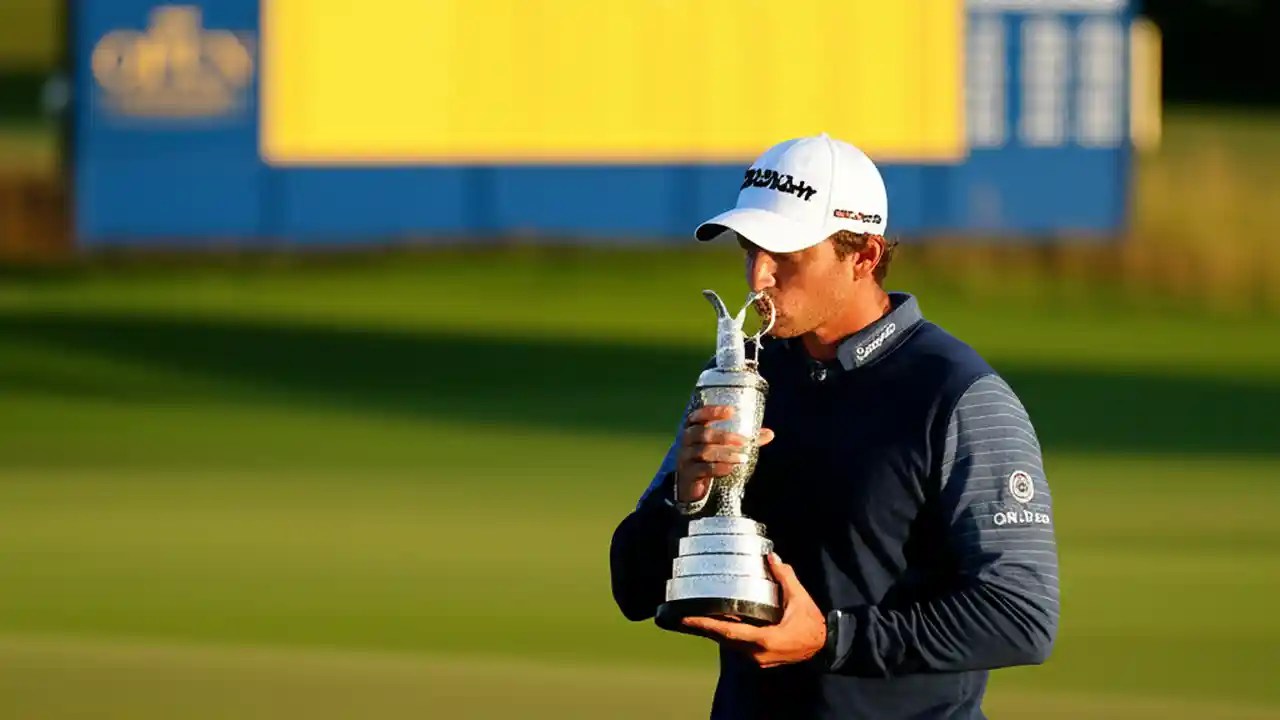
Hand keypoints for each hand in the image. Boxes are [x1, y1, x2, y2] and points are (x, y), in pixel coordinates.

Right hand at [676, 406, 774, 502]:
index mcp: (693, 428)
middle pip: (701, 433)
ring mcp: (685, 457)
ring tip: (743, 458)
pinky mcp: (688, 473)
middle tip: (744, 441)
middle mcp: (685, 440)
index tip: (732, 411)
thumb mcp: (723, 446)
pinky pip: (702, 469)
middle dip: (724, 436)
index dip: (712, 411)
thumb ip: (743, 439)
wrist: (690, 484)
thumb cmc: (707, 458)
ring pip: (704, 451)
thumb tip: (770, 433)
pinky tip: (730, 468)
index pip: (698, 415)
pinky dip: (718, 468)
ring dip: (726, 454)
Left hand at [682, 553, 826, 667]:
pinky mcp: (758, 658)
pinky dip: (726, 633)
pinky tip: (717, 622)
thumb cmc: (811, 624)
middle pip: (723, 639)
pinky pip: (737, 645)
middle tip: (681, 616)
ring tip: (694, 617)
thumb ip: (785, 577)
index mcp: (764, 640)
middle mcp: (755, 653)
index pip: (728, 632)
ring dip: (714, 631)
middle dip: (703, 628)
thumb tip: (771, 557)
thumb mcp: (799, 598)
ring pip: (729, 644)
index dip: (705, 625)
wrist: (824, 646)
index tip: (685, 619)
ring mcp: (756, 659)